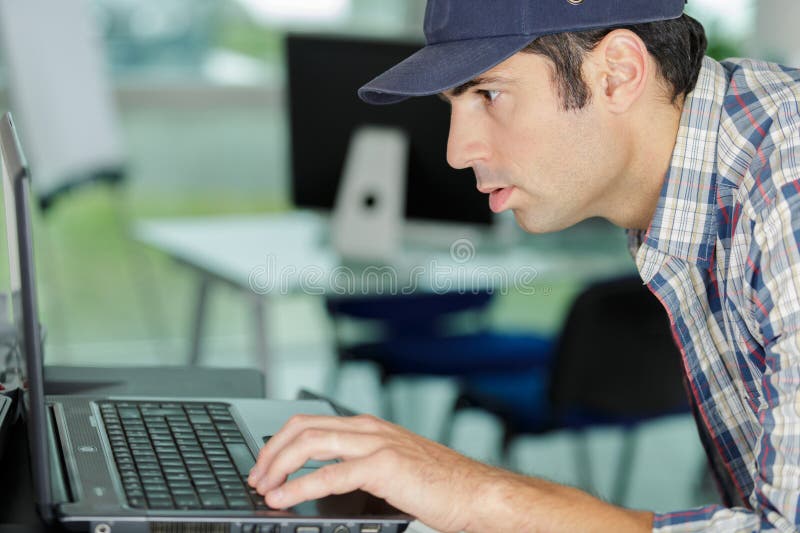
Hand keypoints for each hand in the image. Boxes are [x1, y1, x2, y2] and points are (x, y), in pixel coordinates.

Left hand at [247, 413, 498, 532]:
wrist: (476, 494)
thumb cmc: (442, 486)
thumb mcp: (394, 469)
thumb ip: (362, 467)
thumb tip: (326, 481)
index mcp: (369, 428)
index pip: (312, 422)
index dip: (280, 442)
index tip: (265, 464)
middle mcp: (369, 429)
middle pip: (303, 427)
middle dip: (271, 451)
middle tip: (256, 476)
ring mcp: (376, 444)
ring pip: (310, 444)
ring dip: (278, 466)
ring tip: (263, 487)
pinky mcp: (382, 467)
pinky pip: (329, 475)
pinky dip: (298, 487)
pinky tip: (282, 499)